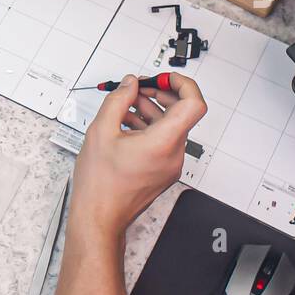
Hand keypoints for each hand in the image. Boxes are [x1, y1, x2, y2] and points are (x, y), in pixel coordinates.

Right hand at [69, 73, 206, 240]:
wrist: (100, 216)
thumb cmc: (100, 184)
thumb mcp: (100, 132)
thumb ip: (117, 100)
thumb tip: (130, 84)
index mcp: (163, 142)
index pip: (194, 103)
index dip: (181, 84)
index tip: (163, 78)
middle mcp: (174, 154)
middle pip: (182, 112)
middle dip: (160, 94)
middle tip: (138, 87)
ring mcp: (170, 164)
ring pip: (170, 126)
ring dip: (151, 110)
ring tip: (125, 105)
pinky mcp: (164, 170)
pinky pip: (163, 140)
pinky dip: (148, 127)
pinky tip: (125, 124)